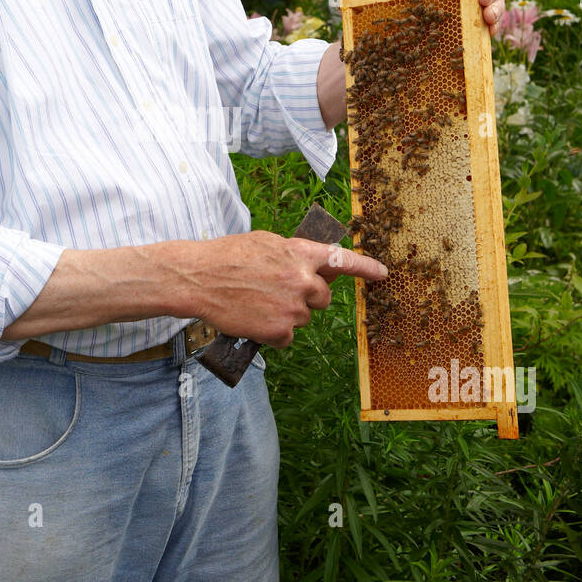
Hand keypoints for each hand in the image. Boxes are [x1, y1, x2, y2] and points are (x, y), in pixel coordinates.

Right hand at [185, 230, 387, 347]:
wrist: (198, 278)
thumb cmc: (227, 257)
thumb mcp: (266, 244)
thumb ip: (293, 255)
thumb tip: (310, 267)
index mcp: (300, 253)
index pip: (343, 260)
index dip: (366, 268)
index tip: (383, 274)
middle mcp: (303, 280)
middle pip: (323, 298)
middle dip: (307, 298)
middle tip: (278, 293)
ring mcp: (293, 307)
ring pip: (303, 318)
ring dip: (286, 315)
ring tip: (256, 303)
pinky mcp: (281, 331)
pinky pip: (286, 337)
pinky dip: (272, 333)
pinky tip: (253, 319)